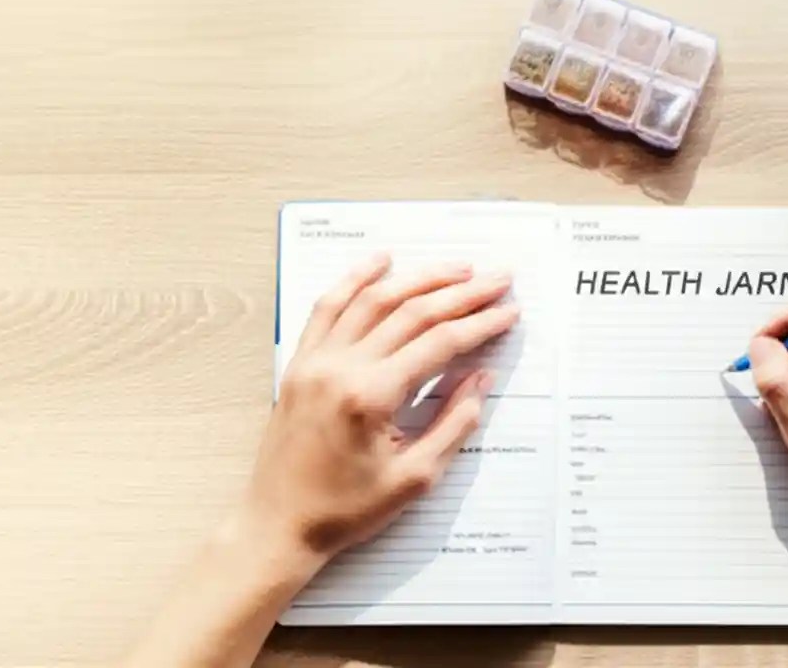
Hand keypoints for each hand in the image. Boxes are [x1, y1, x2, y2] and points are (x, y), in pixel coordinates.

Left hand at [240, 254, 518, 566]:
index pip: (439, 343)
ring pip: (373, 300)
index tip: (509, 312)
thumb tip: (481, 378)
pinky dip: (356, 279)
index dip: (480, 324)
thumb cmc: (345, 510)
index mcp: (371, 396)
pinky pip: (328, 307)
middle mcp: (341, 367)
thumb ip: (453, 423)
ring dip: (419, 278)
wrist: (278, 525)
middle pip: (412, 312)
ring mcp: (316, 361)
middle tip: (497, 280)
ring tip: (457, 267)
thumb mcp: (414, 478)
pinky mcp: (300, 364)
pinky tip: (381, 261)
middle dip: (461, 293)